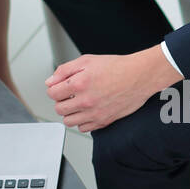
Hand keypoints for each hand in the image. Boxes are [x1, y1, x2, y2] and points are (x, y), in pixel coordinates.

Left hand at [46, 45, 181, 131]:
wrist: (139, 76)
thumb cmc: (117, 67)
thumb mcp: (86, 60)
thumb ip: (64, 70)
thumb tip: (50, 82)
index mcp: (79, 83)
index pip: (52, 94)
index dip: (54, 89)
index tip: (59, 87)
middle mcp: (86, 101)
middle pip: (59, 109)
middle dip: (61, 101)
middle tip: (69, 95)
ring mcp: (95, 113)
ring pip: (69, 121)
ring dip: (70, 113)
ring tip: (77, 103)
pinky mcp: (104, 121)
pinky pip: (83, 128)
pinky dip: (82, 121)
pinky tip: (87, 110)